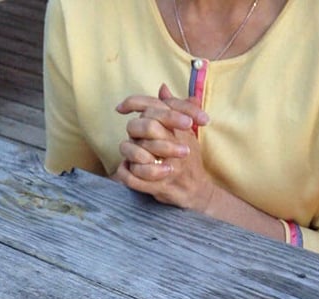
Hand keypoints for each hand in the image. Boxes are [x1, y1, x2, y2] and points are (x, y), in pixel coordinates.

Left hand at [114, 83, 214, 211]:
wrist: (198, 191)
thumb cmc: (190, 160)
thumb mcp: (187, 132)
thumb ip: (175, 109)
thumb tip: (162, 88)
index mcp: (180, 130)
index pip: (155, 107)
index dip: (133, 103)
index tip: (120, 109)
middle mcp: (175, 146)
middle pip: (145, 126)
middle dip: (133, 131)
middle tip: (134, 138)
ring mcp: (167, 168)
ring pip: (134, 151)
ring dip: (128, 153)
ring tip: (130, 156)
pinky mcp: (159, 187)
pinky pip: (132, 178)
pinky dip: (125, 173)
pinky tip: (127, 169)